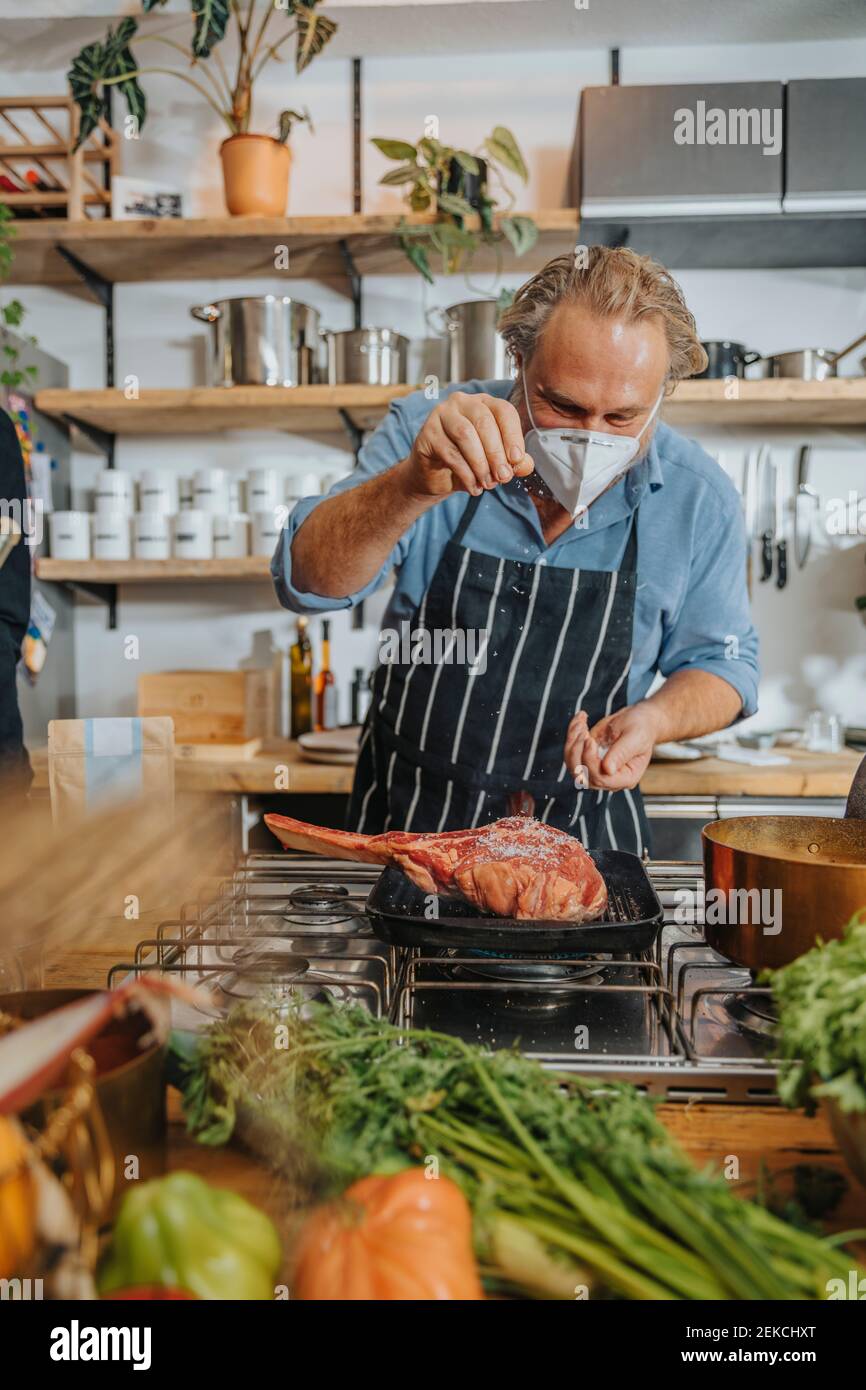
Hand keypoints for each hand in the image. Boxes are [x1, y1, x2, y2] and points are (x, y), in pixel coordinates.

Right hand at [405, 391, 534, 498]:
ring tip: (487, 483)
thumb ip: (512, 461)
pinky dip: (466, 473)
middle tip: (503, 477)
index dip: (513, 435)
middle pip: (484, 422)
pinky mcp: (428, 433)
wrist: (433, 475)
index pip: (503, 411)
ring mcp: (442, 415)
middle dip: (496, 453)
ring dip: (480, 463)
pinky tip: (473, 487)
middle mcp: (462, 402)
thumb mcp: (494, 462)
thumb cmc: (466, 462)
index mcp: (484, 403)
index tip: (517, 459)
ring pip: (465, 435)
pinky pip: (450, 452)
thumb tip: (525, 465)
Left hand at [564, 703, 661, 791]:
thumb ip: (621, 753)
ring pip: (573, 765)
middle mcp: (610, 778)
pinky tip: (580, 721)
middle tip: (583, 731)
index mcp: (627, 777)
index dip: (590, 760)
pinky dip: (571, 735)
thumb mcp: (634, 737)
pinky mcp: (587, 758)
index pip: (601, 778)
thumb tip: (607, 770)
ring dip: (572, 742)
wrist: (637, 719)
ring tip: (581, 723)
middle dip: (578, 751)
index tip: (590, 740)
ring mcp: (596, 769)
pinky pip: (571, 753)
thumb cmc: (641, 727)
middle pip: (582, 774)